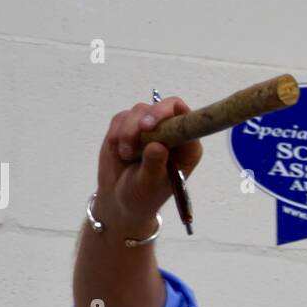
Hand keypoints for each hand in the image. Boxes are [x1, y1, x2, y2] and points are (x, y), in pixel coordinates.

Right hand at [97, 96, 202, 227]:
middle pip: (167, 106)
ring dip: (130, 130)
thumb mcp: (149, 185)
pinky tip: (117, 148)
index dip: (175, 116)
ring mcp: (150, 128)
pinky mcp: (129, 126)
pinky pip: (122, 117)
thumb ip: (154, 165)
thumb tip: (157, 145)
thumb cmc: (142, 196)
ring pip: (141, 110)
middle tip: (141, 129)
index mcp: (187, 149)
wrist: (120, 200)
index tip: (153, 125)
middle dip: (151, 115)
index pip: (189, 121)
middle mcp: (172, 133)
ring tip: (125, 154)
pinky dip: (117, 130)